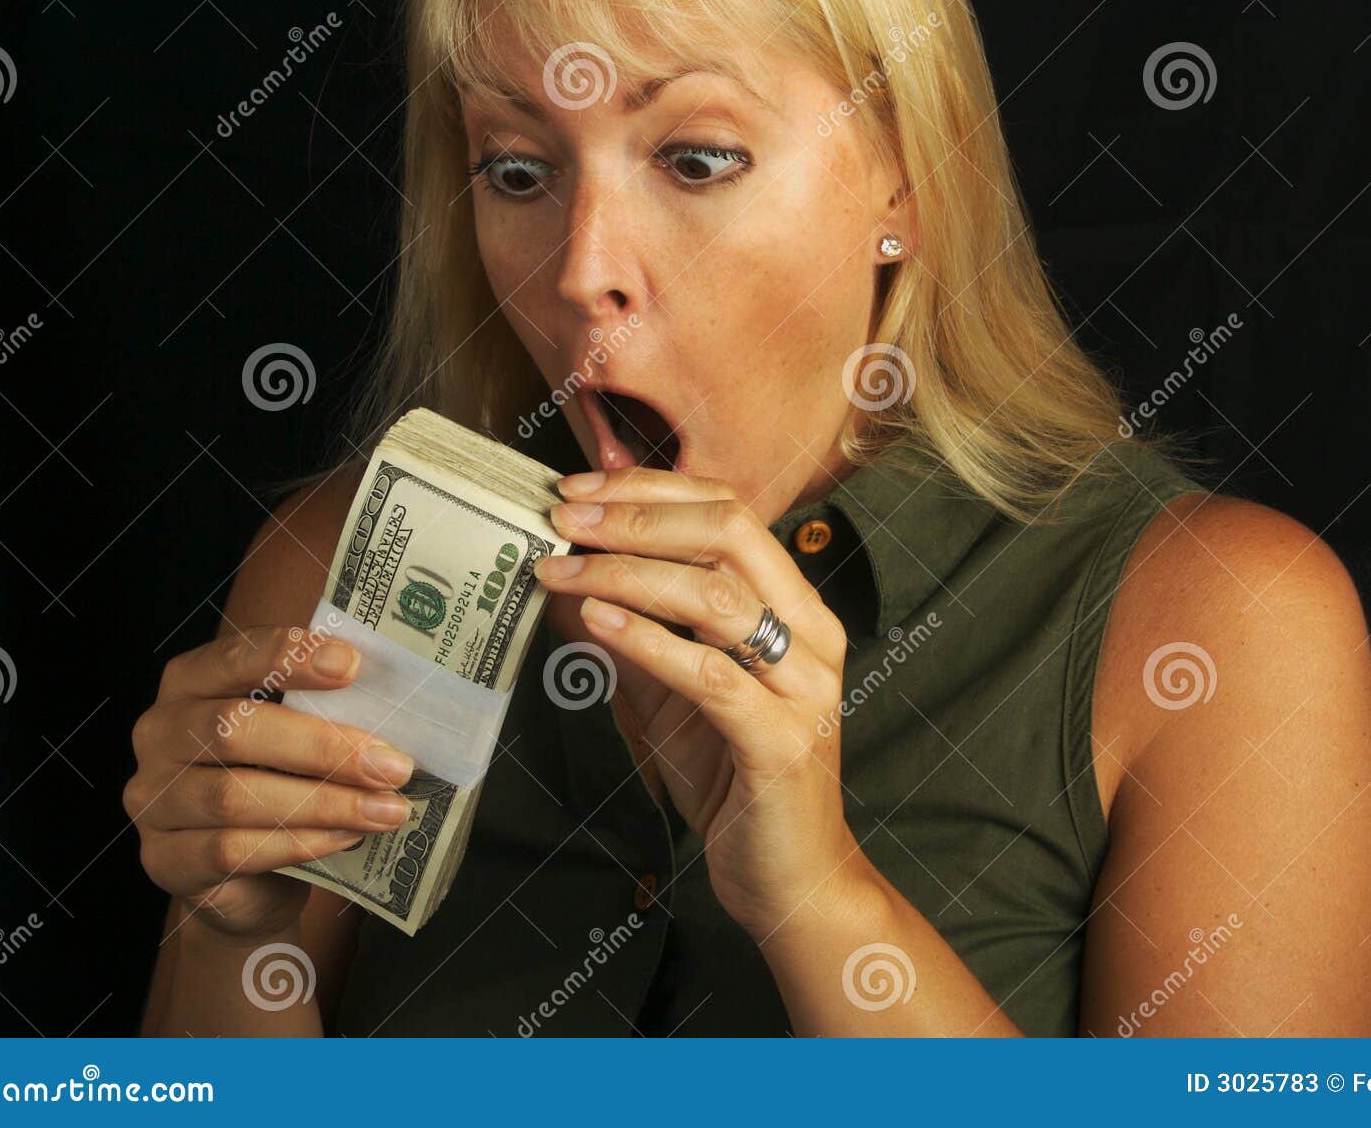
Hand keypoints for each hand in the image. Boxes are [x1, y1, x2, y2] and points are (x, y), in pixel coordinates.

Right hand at [123, 627, 416, 939]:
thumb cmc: (279, 781)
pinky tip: (347, 837)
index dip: (289, 657)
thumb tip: (397, 695)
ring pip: (235, 797)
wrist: (246, 877)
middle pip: (233, 729)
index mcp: (191, 682)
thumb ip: (327, 706)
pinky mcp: (165, 860)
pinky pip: (233, 850)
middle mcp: (160, 733)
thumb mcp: (298, 732)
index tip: (353, 664)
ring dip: (324, 802)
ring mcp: (153, 800)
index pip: (234, 657)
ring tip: (387, 809)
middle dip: (323, 747)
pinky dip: (299, 842)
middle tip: (394, 765)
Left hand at [537, 467, 867, 941]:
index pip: (730, 511)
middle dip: (636, 515)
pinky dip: (648, 639)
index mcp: (795, 609)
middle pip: (729, 531)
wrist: (791, 881)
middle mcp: (810, 635)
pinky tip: (596, 620)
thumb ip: (633, 637)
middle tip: (562, 517)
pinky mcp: (780, 741)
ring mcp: (803, 687)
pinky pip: (711, 673)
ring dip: (626, 572)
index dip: (651, 488)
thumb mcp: (673, 696)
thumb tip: (567, 582)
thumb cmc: (735, 783)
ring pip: (715, 596)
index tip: (578, 491)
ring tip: (560, 569)